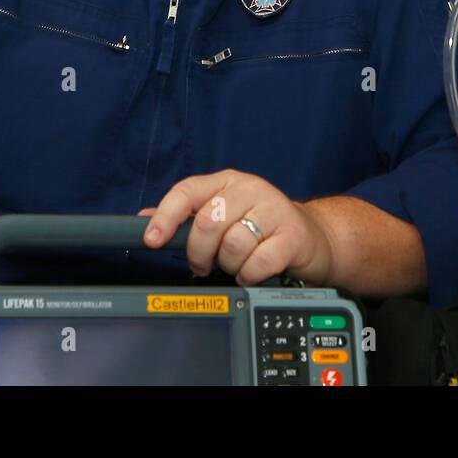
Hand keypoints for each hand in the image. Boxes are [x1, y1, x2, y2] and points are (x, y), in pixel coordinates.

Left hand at [140, 170, 336, 287]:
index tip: (152, 239)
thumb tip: (144, 218)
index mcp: (226, 182)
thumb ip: (187, 215)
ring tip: (237, 265)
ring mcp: (273, 209)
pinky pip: (258, 262)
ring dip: (229, 265)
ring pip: (233, 244)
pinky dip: (249, 275)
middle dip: (199, 252)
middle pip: (208, 221)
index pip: (187, 191)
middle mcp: (249, 189)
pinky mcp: (292, 234)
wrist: (313, 236)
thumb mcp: (224, 214)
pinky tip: (254, 272)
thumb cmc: (262, 226)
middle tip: (203, 265)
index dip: (165, 216)